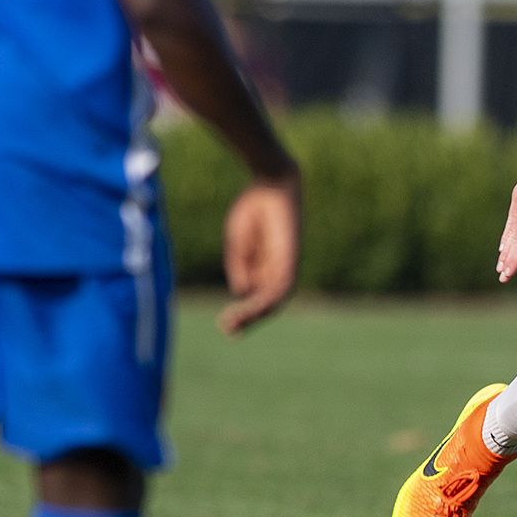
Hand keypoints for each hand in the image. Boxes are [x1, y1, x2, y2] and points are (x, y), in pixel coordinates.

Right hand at [218, 171, 300, 334]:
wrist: (270, 185)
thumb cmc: (252, 210)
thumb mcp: (239, 245)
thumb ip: (241, 269)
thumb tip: (243, 294)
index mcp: (263, 266)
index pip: (257, 298)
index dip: (243, 313)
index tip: (225, 325)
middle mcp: (277, 269)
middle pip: (267, 302)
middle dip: (248, 318)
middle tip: (228, 331)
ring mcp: (286, 263)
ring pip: (276, 297)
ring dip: (257, 312)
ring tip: (236, 323)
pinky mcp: (291, 256)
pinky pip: (284, 283)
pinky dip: (270, 297)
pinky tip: (254, 305)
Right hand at [497, 142, 516, 281]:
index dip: (516, 260)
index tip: (508, 274)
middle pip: (514, 240)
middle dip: (508, 259)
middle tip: (501, 275)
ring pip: (510, 230)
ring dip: (505, 247)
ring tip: (500, 261)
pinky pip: (510, 219)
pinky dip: (506, 232)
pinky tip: (505, 239)